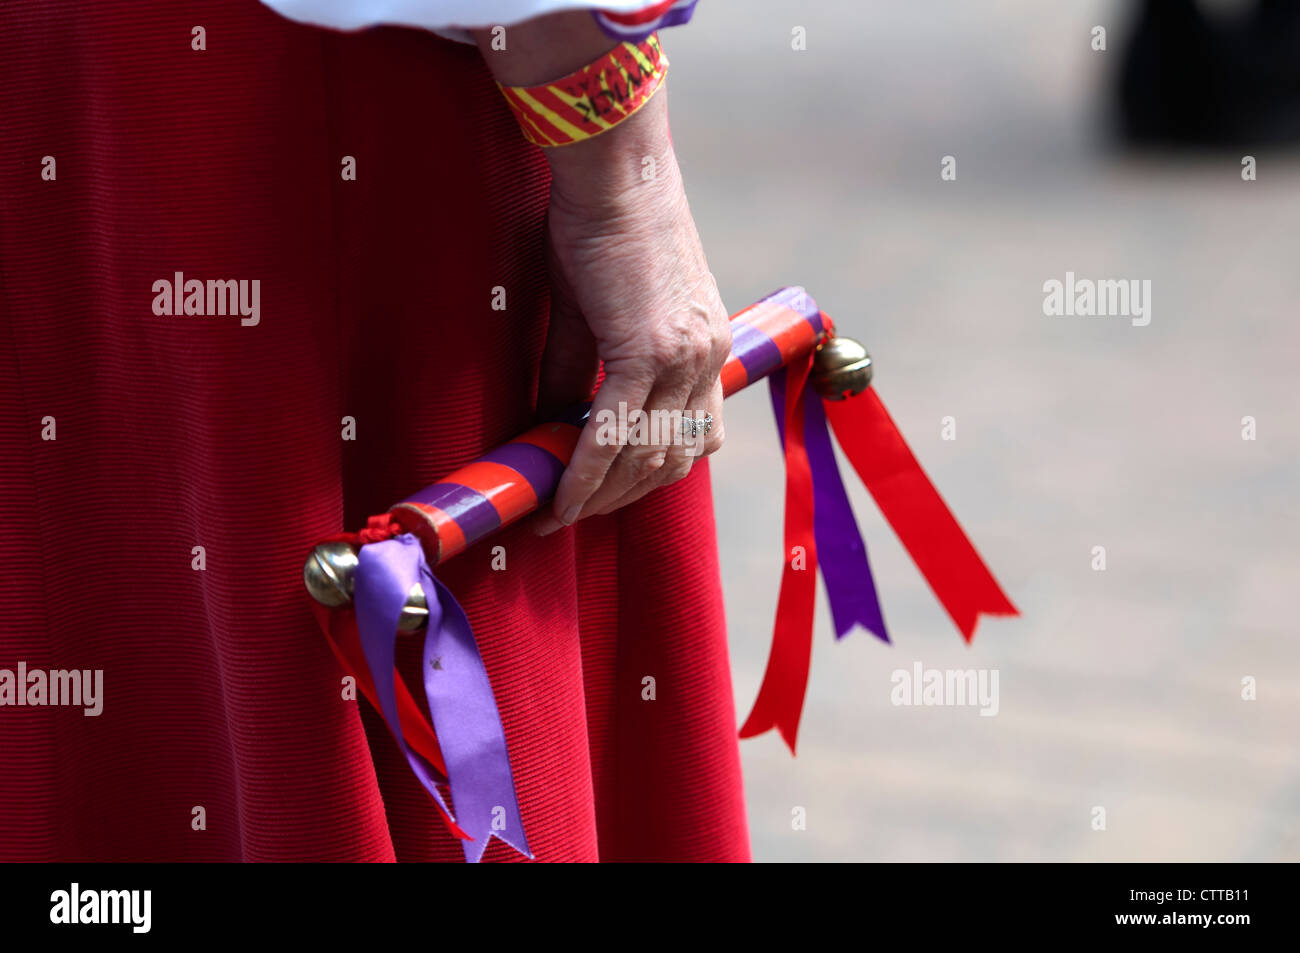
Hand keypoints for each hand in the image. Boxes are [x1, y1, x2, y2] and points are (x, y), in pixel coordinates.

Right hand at [531, 91, 729, 532]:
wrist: (617, 172)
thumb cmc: (605, 227)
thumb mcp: (599, 309)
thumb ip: (582, 372)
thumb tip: (553, 422)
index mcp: (707, 348)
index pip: (694, 436)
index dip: (653, 476)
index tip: (611, 496)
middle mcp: (706, 358)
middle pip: (673, 457)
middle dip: (623, 498)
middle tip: (577, 515)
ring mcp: (682, 357)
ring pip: (646, 454)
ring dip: (603, 494)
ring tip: (562, 512)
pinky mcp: (648, 349)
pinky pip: (614, 431)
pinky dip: (585, 471)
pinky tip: (560, 495)